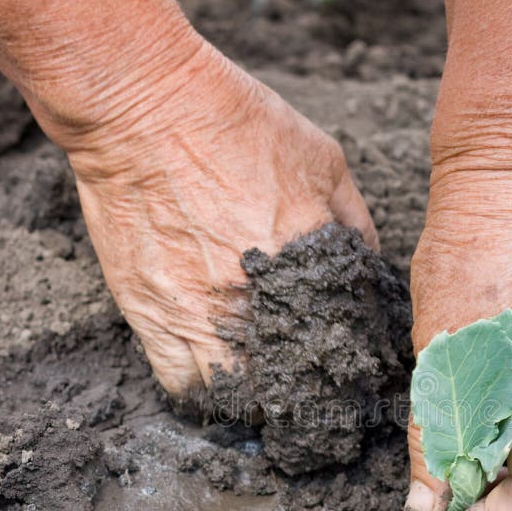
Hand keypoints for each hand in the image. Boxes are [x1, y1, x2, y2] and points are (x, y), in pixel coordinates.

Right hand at [41, 40, 376, 401]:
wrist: (143, 109)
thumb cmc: (235, 124)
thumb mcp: (321, 158)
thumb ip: (354, 220)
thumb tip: (368, 267)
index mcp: (307, 260)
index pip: (343, 338)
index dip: (348, 366)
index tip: (348, 377)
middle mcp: (256, 298)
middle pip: (290, 379)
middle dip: (304, 396)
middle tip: (307, 397)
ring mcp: (201, 313)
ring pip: (236, 395)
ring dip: (253, 401)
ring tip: (261, 393)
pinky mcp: (152, 314)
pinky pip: (181, 382)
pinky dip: (201, 392)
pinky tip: (213, 381)